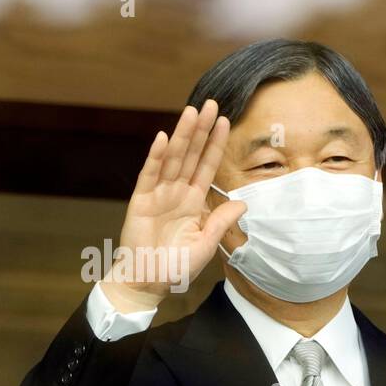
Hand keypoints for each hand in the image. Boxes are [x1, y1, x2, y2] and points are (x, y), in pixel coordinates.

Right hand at [99, 99, 246, 312]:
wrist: (148, 281)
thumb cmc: (175, 266)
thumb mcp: (206, 243)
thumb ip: (222, 221)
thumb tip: (243, 202)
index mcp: (193, 201)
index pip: (207, 166)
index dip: (216, 145)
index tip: (226, 121)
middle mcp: (177, 192)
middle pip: (192, 154)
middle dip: (201, 130)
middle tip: (211, 104)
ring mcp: (158, 194)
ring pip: (174, 158)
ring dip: (183, 135)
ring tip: (192, 112)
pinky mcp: (141, 201)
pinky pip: (150, 175)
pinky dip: (157, 156)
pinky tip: (165, 138)